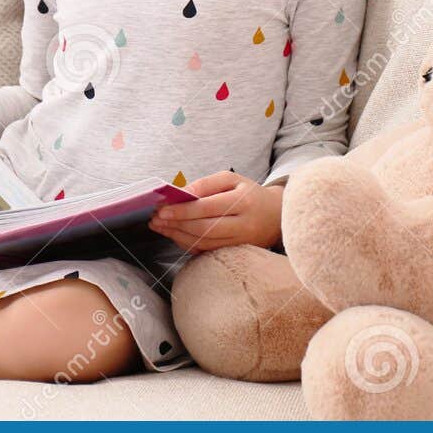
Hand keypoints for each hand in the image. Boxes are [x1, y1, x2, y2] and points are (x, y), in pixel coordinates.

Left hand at [148, 170, 283, 252]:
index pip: (208, 207)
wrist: (276, 216)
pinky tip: (174, 235)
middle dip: (176, 224)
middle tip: (156, 219)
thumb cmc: (249, 194)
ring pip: (204, 242)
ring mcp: (241, 242)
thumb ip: (206, 184)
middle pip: (204, 228)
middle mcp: (244, 224)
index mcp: (243, 201)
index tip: (162, 209)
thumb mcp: (232, 180)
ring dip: (178, 235)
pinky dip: (188, 243)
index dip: (183, 210)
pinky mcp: (236, 252)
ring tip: (160, 227)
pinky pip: (207, 250)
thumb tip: (181, 194)